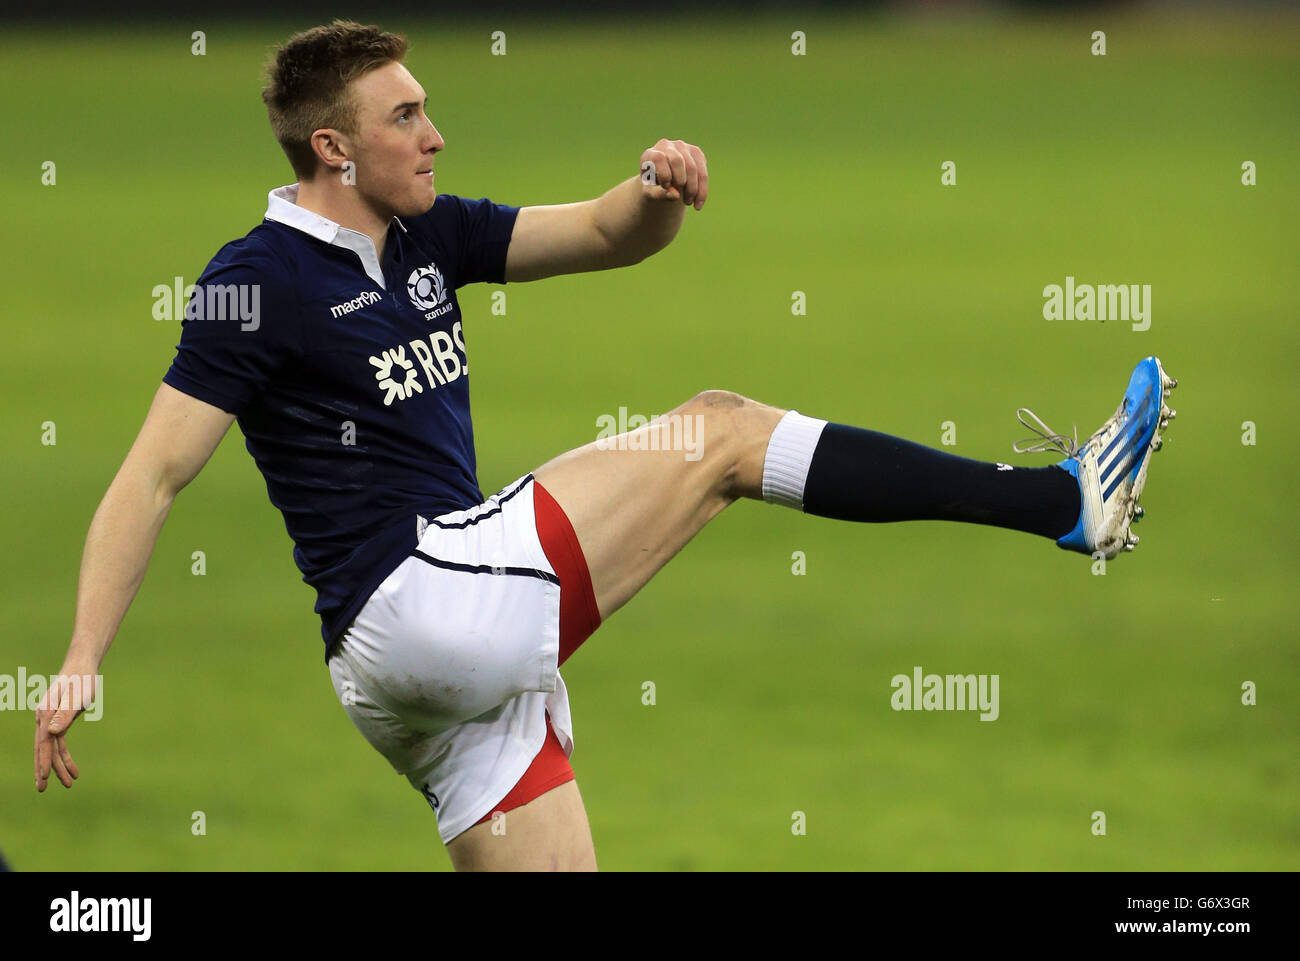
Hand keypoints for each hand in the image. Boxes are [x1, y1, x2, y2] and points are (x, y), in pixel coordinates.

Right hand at [34, 667, 97, 790]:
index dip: (43, 761)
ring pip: (52, 749)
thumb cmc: (81, 680)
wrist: (83, 667)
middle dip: (44, 769)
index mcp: (45, 714)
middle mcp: (44, 719)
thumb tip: (50, 733)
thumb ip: (64, 715)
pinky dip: (65, 757)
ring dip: (58, 767)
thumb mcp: (76, 697)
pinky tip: (74, 770)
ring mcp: (50, 721)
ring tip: (69, 784)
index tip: (44, 778)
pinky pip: (59, 744)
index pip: (42, 742)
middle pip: (42, 749)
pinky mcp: (59, 722)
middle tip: (42, 790)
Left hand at [639, 139, 708, 209]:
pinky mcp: (697, 154)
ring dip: (692, 189)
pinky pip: (702, 173)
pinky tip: (698, 205)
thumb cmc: (654, 187)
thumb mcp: (651, 193)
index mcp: (651, 153)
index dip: (664, 174)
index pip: (658, 158)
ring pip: (693, 168)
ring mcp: (684, 148)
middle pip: (677, 160)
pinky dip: (702, 191)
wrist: (665, 183)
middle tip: (678, 197)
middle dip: (680, 181)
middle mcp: (667, 146)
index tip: (666, 187)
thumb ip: (659, 193)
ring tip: (688, 203)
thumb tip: (675, 195)